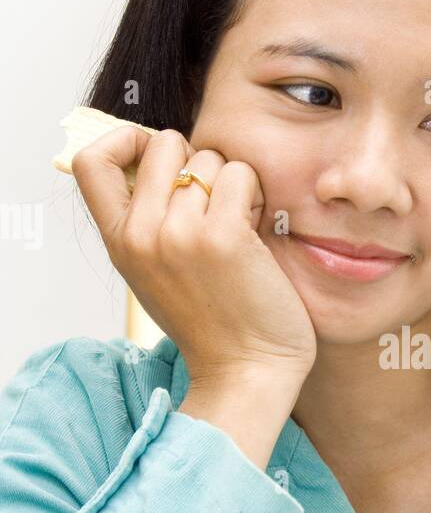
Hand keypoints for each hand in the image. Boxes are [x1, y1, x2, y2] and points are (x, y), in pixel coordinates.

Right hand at [72, 125, 316, 386]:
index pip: (90, 160)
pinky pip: (241, 175)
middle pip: (164, 144)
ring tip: (239, 226)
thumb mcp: (155, 270)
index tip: (156, 157)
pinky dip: (256, 196)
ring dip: (232, 184)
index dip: (126, 141)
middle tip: (214, 201)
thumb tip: (158, 157)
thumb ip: (145, 221)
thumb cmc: (212, 320)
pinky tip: (258, 230)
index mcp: (118, 242)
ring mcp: (180, 234)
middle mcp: (141, 234)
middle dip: (196, 160)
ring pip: (208, 159)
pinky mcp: (224, 235)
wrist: (247, 370)